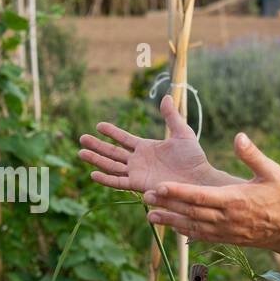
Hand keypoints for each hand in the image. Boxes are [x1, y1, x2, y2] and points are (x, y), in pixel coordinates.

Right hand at [78, 94, 239, 192]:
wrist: (198, 178)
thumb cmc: (194, 158)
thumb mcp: (183, 132)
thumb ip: (171, 116)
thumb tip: (166, 96)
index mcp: (146, 147)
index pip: (124, 139)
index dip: (111, 132)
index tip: (98, 125)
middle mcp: (138, 160)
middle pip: (112, 152)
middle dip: (97, 146)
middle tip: (81, 138)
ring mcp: (137, 173)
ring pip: (111, 166)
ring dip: (96, 160)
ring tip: (81, 153)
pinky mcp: (138, 184)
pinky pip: (118, 182)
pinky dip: (106, 179)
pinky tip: (93, 173)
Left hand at [142, 132, 279, 254]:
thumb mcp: (272, 172)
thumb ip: (253, 155)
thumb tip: (239, 136)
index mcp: (233, 200)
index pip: (199, 196)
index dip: (177, 192)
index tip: (160, 186)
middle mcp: (225, 218)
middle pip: (189, 212)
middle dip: (167, 205)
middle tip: (146, 196)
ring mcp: (225, 231)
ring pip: (192, 226)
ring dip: (170, 220)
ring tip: (150, 215)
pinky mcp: (227, 238)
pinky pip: (201, 235)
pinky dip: (185, 231)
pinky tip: (172, 226)